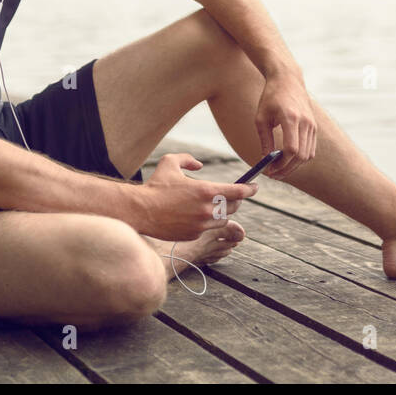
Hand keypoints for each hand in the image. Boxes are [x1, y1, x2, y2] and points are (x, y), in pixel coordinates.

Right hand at [140, 153, 257, 240]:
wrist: (141, 211)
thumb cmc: (155, 186)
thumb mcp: (170, 163)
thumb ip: (188, 160)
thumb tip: (199, 165)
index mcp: (206, 190)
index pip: (238, 191)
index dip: (249, 189)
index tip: (255, 186)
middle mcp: (207, 209)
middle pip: (234, 206)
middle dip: (236, 199)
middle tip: (233, 194)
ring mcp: (201, 224)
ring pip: (223, 219)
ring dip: (223, 212)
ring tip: (215, 205)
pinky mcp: (194, 234)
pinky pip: (209, 228)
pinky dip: (209, 221)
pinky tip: (200, 216)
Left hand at [254, 70, 317, 181]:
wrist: (287, 79)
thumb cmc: (270, 97)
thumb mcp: (261, 117)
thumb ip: (265, 140)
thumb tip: (265, 160)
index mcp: (291, 118)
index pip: (291, 149)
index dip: (281, 163)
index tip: (269, 169)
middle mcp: (305, 123)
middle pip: (301, 156)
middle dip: (287, 169)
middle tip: (273, 174)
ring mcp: (312, 125)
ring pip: (308, 155)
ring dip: (294, 166)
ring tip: (279, 169)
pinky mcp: (314, 126)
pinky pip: (310, 149)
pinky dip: (300, 158)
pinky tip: (287, 160)